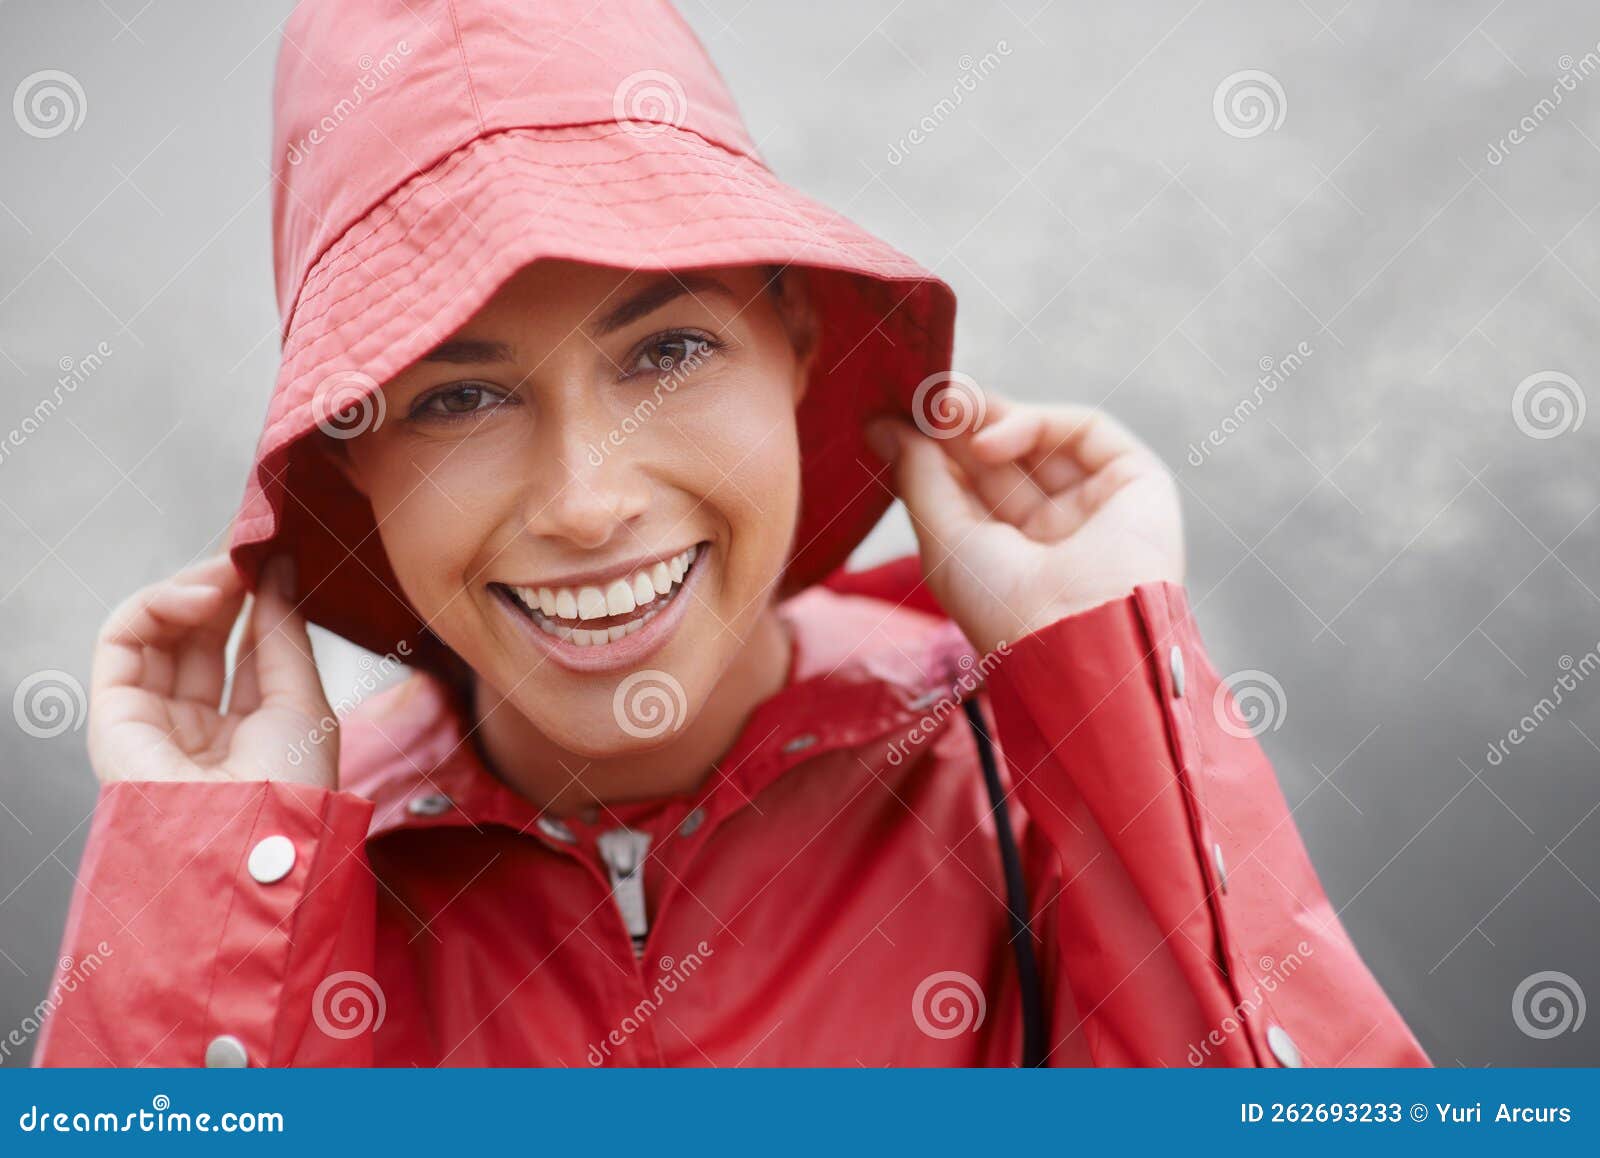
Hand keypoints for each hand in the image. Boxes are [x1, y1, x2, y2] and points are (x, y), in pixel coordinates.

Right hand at [89, 554, 337, 788]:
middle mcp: (199, 728)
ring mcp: (154, 722)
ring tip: (231, 571)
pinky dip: (157, 604)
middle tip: (251, 550)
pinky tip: (202, 594)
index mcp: (248, 732)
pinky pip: (121, 639)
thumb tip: (279, 566)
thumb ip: (283, 630)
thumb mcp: (303, 698)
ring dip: (194, 589)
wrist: (251, 843)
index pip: (245, 650)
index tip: (278, 557)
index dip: (258, 600)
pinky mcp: (114, 716)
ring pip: (159, 632)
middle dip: (226, 587)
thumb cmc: (290, 789)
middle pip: (201, 636)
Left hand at [867, 394, 1183, 654]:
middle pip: (1004, 457)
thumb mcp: (942, 542)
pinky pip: (1084, 430)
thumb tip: (882, 427)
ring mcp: (1097, 505)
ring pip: (1041, 440)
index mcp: (1011, 557)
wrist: (1077, 639)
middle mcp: (1056, 532)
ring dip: (989, 417)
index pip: (971, 485)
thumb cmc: (1003, 611)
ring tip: (946, 409)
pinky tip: (986, 441)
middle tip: (924, 399)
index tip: (896, 418)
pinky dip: (1033, 423)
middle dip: (961, 424)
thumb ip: (919, 478)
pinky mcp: (1136, 481)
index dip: (938, 448)